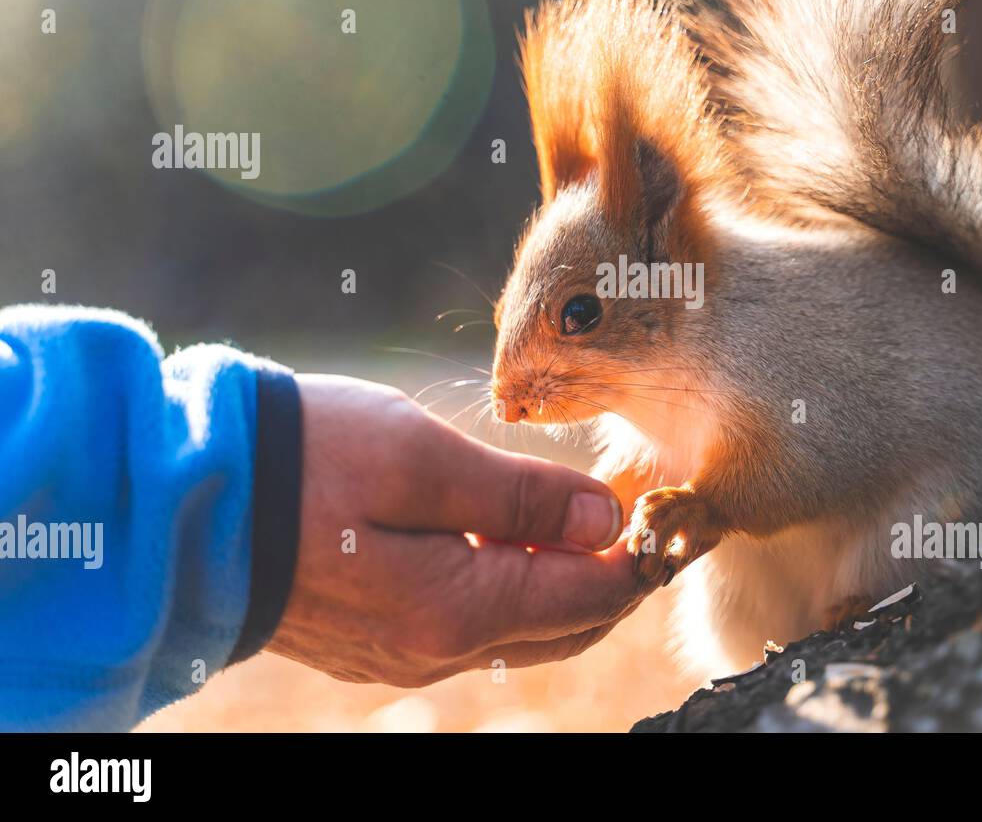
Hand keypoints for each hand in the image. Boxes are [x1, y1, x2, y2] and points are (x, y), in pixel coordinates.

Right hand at [267, 374, 646, 686]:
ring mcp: (401, 653)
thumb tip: (605, 522)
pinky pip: (470, 628)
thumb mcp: (424, 459)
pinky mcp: (373, 641)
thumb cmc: (306, 463)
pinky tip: (509, 546)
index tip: (663, 517)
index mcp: (459, 609)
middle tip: (640, 529)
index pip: (587, 598)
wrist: (187, 504)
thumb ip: (523, 497)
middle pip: (561, 627)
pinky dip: (510, 591)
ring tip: (585, 529)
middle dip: (609, 580)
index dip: (636, 559)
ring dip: (561, 587)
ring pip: (517, 632)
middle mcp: (436, 650)